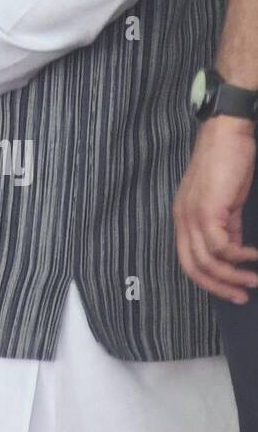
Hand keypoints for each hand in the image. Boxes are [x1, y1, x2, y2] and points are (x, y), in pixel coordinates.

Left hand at [173, 116, 257, 302]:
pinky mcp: (206, 209)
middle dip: (218, 287)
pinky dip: (238, 256)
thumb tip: (235, 253)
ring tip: (254, 280)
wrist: (226, 134)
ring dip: (232, 275)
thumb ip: (228, 228)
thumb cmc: (228, 164)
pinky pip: (220, 245)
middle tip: (242, 297)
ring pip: (206, 260)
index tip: (231, 291)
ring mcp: (191, 215)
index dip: (208, 281)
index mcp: (183, 218)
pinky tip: (254, 257)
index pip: (187, 260)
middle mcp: (182, 219)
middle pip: (192, 267)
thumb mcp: (226, 203)